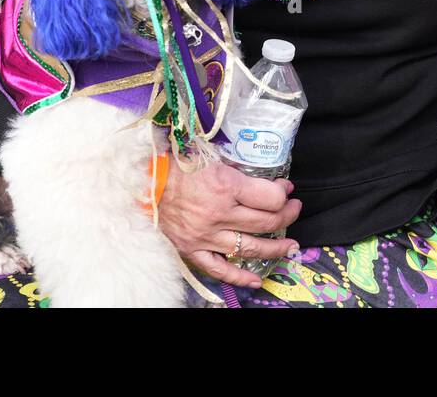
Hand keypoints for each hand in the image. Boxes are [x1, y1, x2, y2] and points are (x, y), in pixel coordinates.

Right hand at [158, 159, 302, 288]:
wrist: (143, 180)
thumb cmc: (177, 164)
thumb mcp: (213, 157)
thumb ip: (240, 171)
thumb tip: (266, 181)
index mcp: (226, 186)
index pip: (271, 198)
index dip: (284, 193)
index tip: (285, 189)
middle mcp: (219, 214)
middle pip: (267, 222)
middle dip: (287, 215)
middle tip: (293, 209)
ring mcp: (206, 235)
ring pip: (250, 248)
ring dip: (276, 248)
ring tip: (290, 245)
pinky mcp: (192, 249)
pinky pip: (219, 269)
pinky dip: (239, 277)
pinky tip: (256, 279)